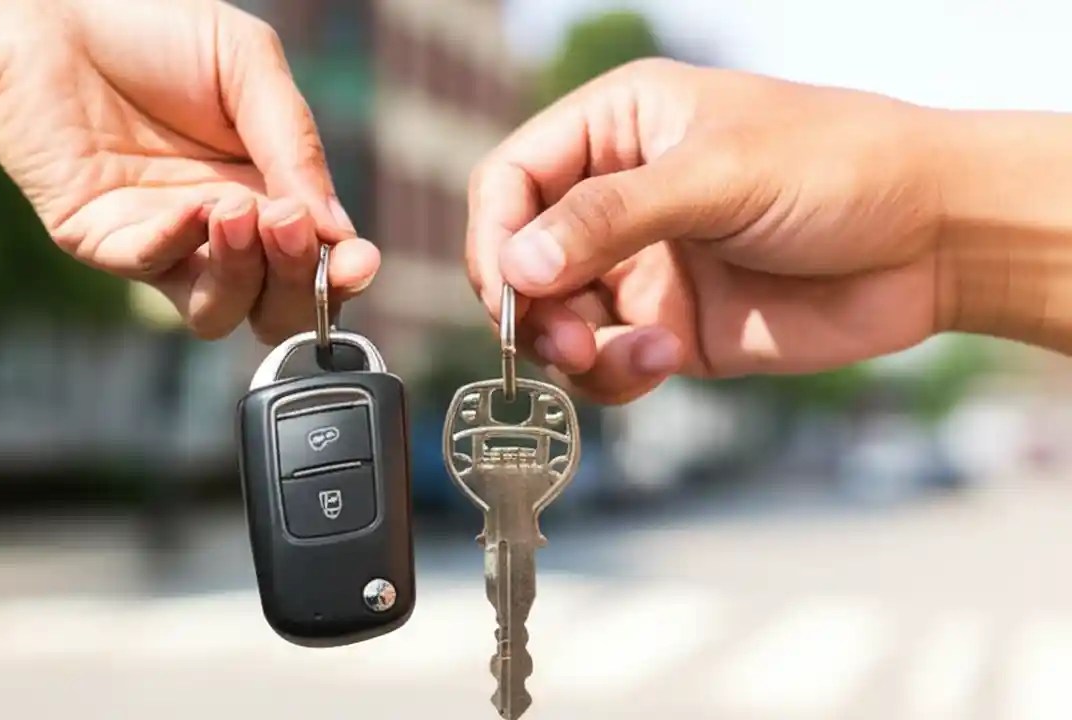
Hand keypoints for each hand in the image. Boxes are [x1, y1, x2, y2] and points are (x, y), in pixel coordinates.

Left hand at [0, 0, 378, 341]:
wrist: (53, 12)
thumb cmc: (154, 32)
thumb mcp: (248, 66)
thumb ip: (294, 143)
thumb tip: (336, 230)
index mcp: (267, 196)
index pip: (315, 267)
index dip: (340, 277)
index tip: (357, 262)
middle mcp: (219, 234)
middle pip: (273, 309)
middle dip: (294, 282)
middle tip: (289, 225)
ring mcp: (162, 243)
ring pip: (215, 313)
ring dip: (241, 275)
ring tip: (239, 210)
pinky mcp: (102, 238)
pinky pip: (149, 267)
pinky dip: (178, 244)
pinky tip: (195, 206)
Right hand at [467, 59, 943, 403]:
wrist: (936, 240)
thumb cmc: (840, 167)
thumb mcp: (716, 176)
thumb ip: (609, 218)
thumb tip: (516, 267)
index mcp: (618, 129)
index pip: (512, 179)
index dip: (496, 235)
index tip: (509, 290)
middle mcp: (618, 197)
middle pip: (521, 259)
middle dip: (528, 306)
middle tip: (559, 340)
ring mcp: (642, 266)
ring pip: (557, 321)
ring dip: (568, 348)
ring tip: (608, 356)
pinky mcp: (671, 328)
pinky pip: (608, 364)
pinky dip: (616, 374)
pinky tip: (663, 359)